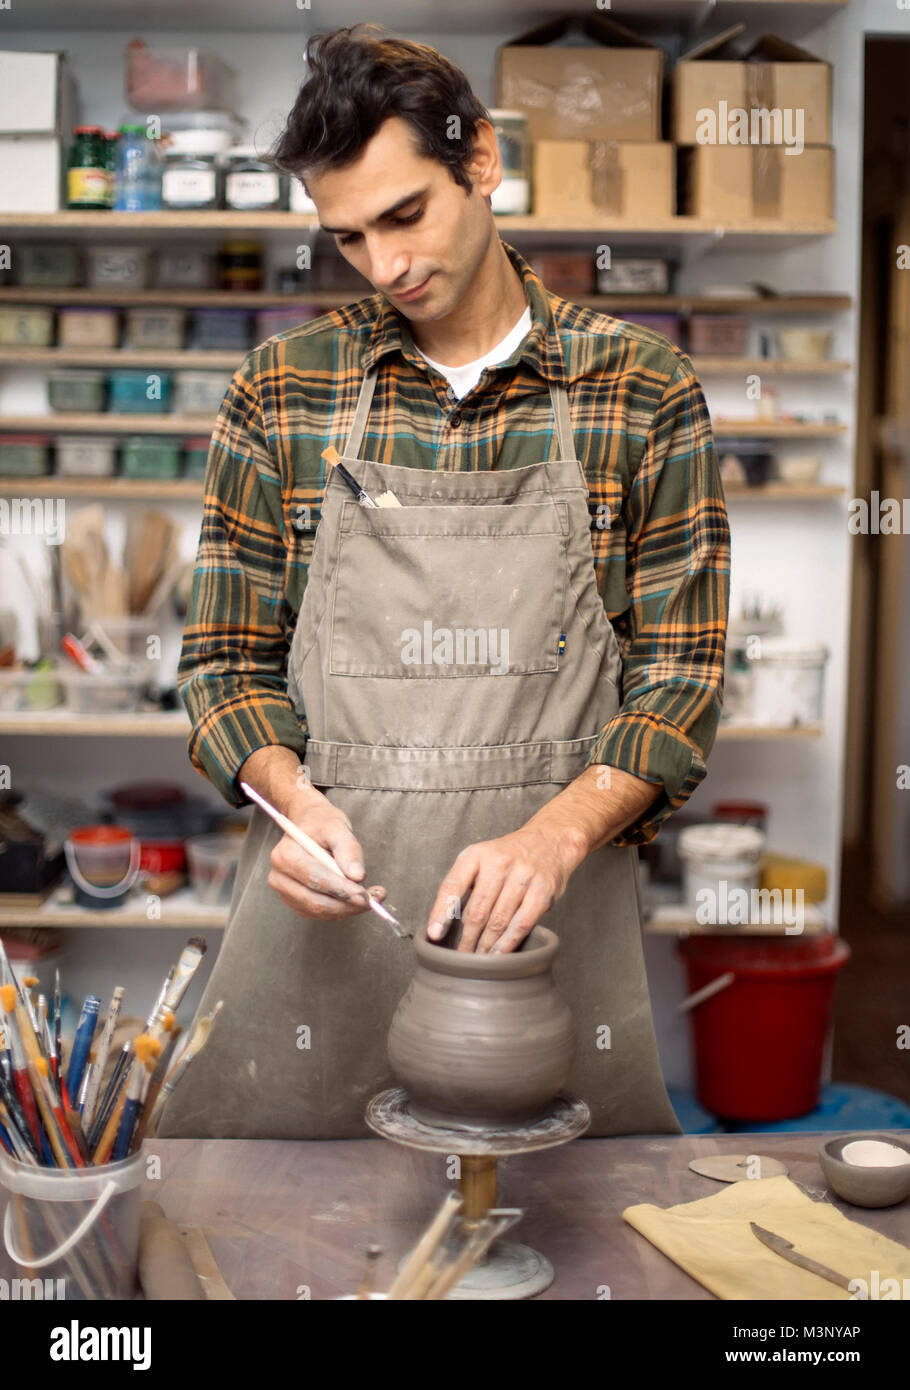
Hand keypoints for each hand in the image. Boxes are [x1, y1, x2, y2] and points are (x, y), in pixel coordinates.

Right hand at [266, 787, 385, 920]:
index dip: (344, 891)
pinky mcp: (294, 900)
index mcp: (286, 855)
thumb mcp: (337, 827)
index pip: (317, 880)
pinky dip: (339, 910)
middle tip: (375, 900)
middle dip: (348, 905)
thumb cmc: (320, 823)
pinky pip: (318, 913)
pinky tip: (354, 898)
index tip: (367, 896)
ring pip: (319, 911)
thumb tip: (357, 876)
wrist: (307, 824)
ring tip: (371, 897)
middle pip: (316, 901)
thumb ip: (348, 850)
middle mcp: (280, 877)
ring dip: (347, 909)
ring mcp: (285, 891)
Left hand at [425, 821, 586, 954]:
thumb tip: (443, 921)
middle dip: (466, 939)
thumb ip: (464, 884)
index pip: (453, 886)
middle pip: (476, 911)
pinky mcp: (542, 892)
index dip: (441, 913)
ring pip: (498, 921)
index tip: (434, 935)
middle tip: (460, 957)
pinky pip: (520, 924)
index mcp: (477, 854)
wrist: (549, 841)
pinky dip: (507, 944)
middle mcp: (499, 863)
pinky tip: (499, 954)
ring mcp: (522, 876)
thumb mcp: (481, 858)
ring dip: (485, 946)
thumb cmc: (508, 857)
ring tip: (477, 960)